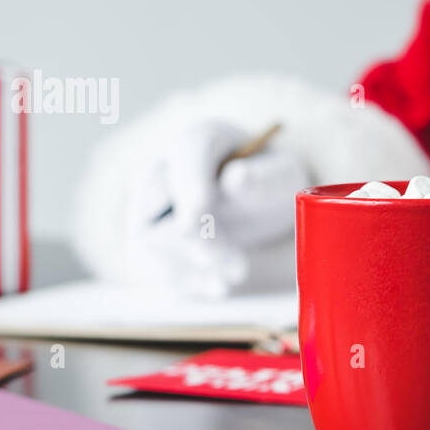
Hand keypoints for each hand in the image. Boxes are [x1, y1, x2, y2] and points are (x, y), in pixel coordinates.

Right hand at [125, 120, 306, 296]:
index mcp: (199, 141)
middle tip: (239, 265)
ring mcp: (146, 204)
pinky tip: (218, 287)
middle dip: (197, 241)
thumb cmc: (269, 182)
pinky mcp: (148, 237)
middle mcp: (163, 168)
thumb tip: (237, 179)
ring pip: (146, 239)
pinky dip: (184, 281)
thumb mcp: (283, 175)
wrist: (257, 198)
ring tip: (238, 271)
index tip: (196, 222)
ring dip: (191, 265)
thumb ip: (265, 177)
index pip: (186, 158)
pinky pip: (148, 264)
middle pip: (156, 204)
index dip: (188, 189)